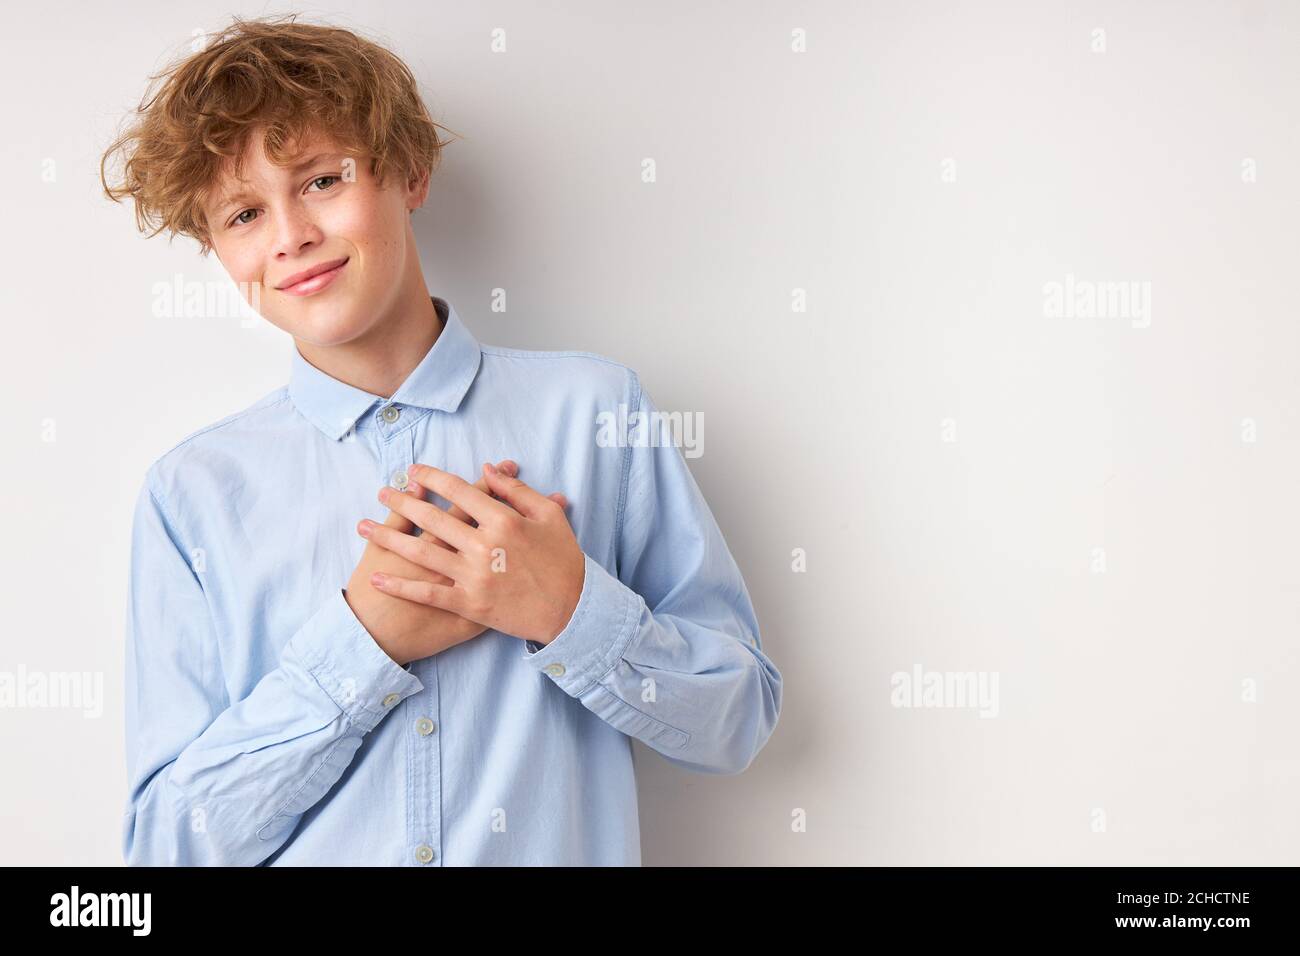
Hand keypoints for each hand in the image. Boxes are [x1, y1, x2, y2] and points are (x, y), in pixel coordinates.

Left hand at [360, 462, 584, 643]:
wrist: (572, 611)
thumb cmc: (563, 561)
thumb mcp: (550, 516)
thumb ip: (518, 491)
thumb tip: (489, 469)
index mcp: (504, 521)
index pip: (459, 491)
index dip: (433, 478)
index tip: (414, 470)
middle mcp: (483, 546)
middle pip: (433, 518)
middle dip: (402, 502)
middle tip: (382, 491)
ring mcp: (473, 577)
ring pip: (422, 552)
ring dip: (389, 537)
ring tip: (363, 525)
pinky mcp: (468, 605)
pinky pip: (427, 594)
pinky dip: (400, 586)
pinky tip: (377, 576)